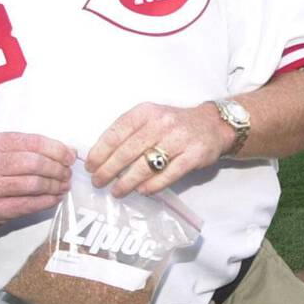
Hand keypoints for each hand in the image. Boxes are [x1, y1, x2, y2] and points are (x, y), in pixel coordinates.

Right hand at [0, 132, 74, 227]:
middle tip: (67, 173)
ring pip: (33, 184)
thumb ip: (34, 149)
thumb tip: (68, 151)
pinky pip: (28, 204)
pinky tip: (55, 198)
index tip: (70, 157)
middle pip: (35, 164)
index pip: (33, 142)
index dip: (57, 149)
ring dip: (55, 185)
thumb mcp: (5, 151)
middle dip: (58, 169)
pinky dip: (47, 201)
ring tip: (64, 185)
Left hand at [86, 102, 232, 198]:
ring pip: (146, 165)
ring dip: (127, 181)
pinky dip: (152, 185)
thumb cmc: (174, 124)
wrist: (212, 125)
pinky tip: (141, 191)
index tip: (90, 166)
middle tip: (98, 182)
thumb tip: (101, 157)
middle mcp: (161, 123)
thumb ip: (129, 132)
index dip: (100, 152)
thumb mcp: (150, 118)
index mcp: (146, 112)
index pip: (116, 133)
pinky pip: (168, 175)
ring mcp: (178, 139)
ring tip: (116, 191)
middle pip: (128, 151)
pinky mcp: (193, 156)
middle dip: (108, 170)